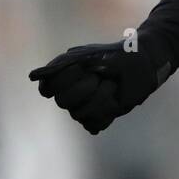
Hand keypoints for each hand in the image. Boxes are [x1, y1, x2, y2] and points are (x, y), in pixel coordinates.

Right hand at [29, 35, 171, 134]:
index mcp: (66, 77)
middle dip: (84, 86)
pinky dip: (107, 109)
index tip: (80, 68)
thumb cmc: (118, 55)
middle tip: (99, 75)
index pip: (47, 88)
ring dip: (99, 95)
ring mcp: (87, 106)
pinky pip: (94, 123)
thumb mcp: (87, 56)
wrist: (146, 62)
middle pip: (63, 102)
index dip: (62, 80)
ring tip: (111, 84)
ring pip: (79, 113)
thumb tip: (31, 77)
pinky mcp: (102, 116)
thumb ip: (59, 66)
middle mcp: (73, 94)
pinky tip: (115, 97)